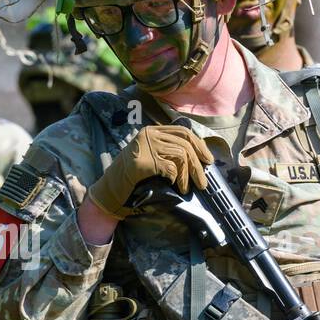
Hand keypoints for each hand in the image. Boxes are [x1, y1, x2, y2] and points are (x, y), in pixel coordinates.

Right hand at [86, 125, 214, 219]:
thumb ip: (168, 151)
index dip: (199, 145)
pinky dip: (175, 178)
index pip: (183, 132)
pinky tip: (173, 186)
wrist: (111, 189)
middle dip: (197, 164)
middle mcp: (149, 134)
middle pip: (185, 144)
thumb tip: (199, 157)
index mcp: (152, 131)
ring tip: (186, 189)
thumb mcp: (151, 157)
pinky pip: (170, 167)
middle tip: (203, 182)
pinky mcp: (142, 161)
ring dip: (187, 176)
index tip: (208, 160)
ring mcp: (145, 146)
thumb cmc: (134, 177)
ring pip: (181, 155)